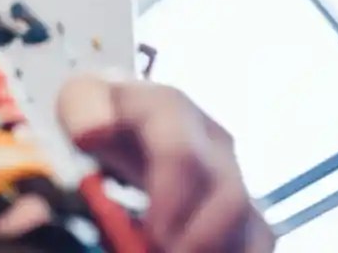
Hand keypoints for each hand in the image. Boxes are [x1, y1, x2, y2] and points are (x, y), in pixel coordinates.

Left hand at [57, 73, 274, 252]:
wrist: (121, 115)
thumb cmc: (99, 112)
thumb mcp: (79, 100)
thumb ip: (83, 110)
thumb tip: (91, 133)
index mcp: (169, 109)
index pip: (182, 155)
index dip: (171, 200)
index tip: (151, 233)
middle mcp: (211, 140)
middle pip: (229, 196)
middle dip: (200, 239)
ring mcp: (230, 172)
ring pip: (252, 222)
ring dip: (218, 251)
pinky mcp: (240, 201)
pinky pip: (258, 239)